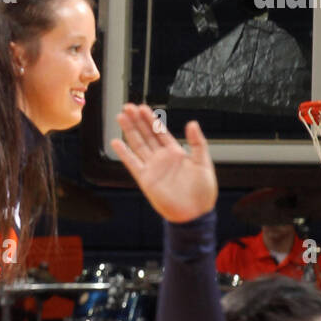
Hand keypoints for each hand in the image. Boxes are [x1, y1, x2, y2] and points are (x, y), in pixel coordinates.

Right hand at [111, 103, 217, 222]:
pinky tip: (116, 142)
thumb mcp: (204, 163)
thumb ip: (198, 143)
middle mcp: (162, 158)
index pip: (160, 132)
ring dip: (129, 131)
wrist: (195, 213)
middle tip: (128, 107)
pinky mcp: (145, 179)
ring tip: (121, 117)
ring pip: (138, 145)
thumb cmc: (203, 191)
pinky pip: (132, 163)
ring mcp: (152, 168)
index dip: (151, 119)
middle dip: (137, 121)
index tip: (143, 108)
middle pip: (146, 135)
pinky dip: (124, 153)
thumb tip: (192, 123)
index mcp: (176, 153)